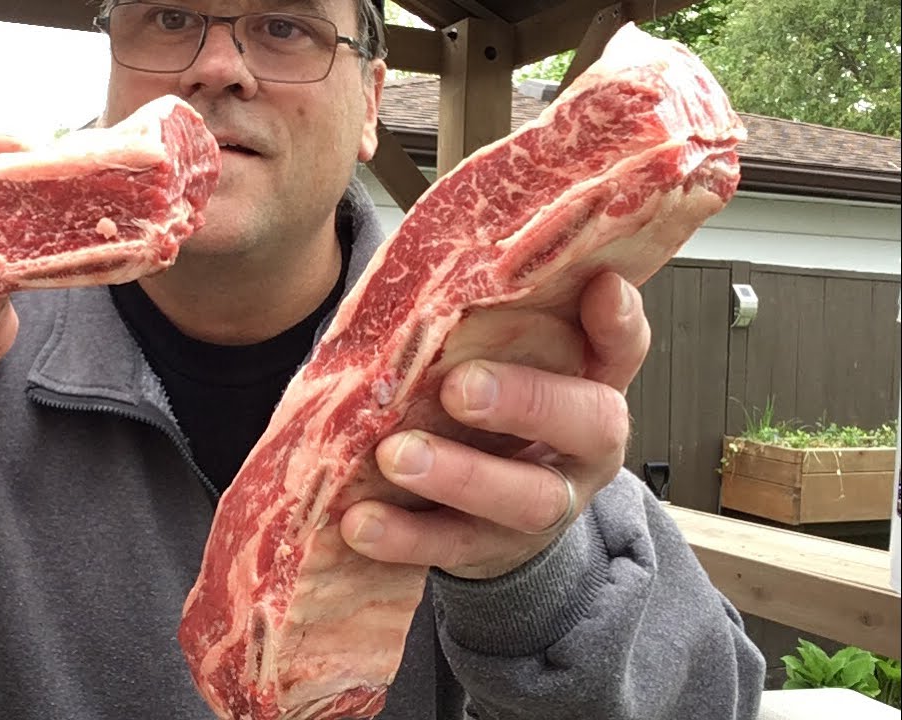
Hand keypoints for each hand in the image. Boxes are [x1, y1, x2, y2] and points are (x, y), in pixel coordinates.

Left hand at [342, 272, 651, 578]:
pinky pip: (453, 548)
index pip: (622, 346)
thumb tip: (444, 266)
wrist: (491, 517)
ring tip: (394, 456)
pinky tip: (359, 521)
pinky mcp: (493, 550)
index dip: (619, 321)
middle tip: (459, 387)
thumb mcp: (507, 360)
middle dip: (526, 402)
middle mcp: (584, 448)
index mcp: (591, 385)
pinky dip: (404, 538)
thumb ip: (496, 318)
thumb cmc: (493, 411)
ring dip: (458, 476)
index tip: (601, 288)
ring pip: (523, 498)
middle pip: (588, 424)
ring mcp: (545, 506)